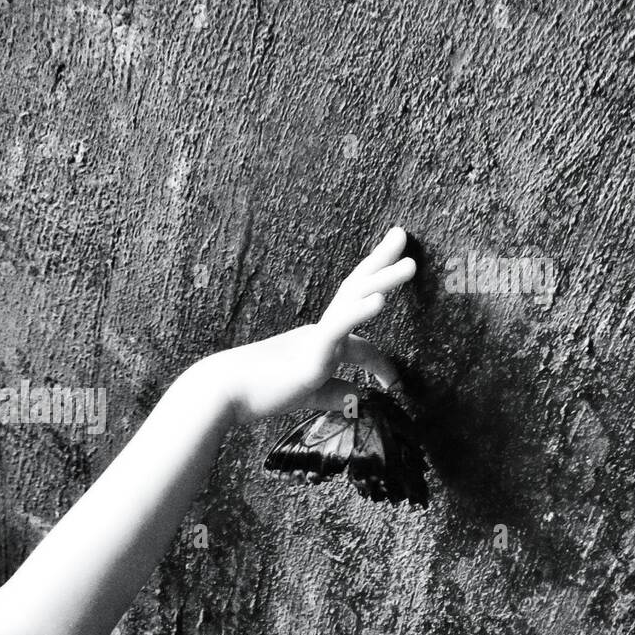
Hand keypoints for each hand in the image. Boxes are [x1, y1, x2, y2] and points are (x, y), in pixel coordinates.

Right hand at [197, 226, 414, 424]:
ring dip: (384, 280)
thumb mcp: (307, 393)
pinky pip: (339, 327)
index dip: (378, 301)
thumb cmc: (258, 393)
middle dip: (380, 263)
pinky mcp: (310, 354)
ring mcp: (316, 340)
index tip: (396, 288)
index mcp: (318, 338)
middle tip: (401, 236)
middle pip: (356, 289)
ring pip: (354, 300)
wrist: (223, 393)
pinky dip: (360, 311)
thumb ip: (334, 394)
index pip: (354, 314)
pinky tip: (380, 299)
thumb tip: (358, 399)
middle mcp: (319, 332)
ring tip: (412, 264)